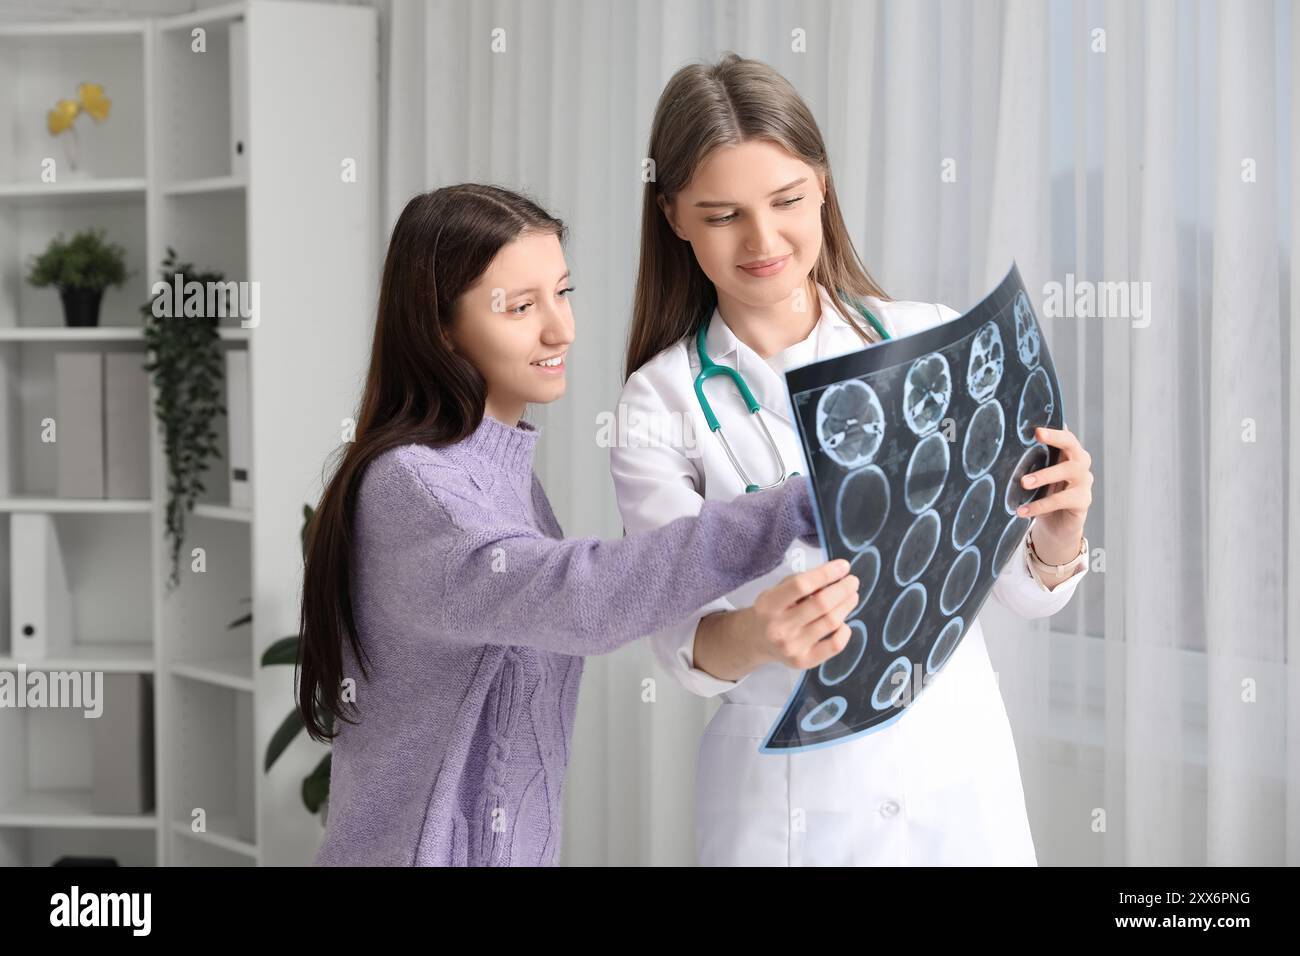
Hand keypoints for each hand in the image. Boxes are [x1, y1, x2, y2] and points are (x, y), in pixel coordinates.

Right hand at [744, 559, 859, 669]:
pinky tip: (844, 622)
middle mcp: (779, 627)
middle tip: (853, 581)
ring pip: (830, 622)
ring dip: (846, 605)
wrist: (757, 641)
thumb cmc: (772, 610)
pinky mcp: (803, 661)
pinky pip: (834, 646)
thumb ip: (801, 582)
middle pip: (820, 604)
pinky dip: (845, 631)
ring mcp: (792, 647)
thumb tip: (834, 577)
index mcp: (769, 604)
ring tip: (852, 596)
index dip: (826, 574)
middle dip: (842, 589)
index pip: (801, 585)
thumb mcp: (777, 590)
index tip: (844, 566)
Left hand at [1018, 425, 1092, 563]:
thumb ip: (1031, 461)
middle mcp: (1080, 465)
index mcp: (1070, 454)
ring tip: (1023, 482)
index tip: (1038, 429)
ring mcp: (1084, 482)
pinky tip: (1022, 510)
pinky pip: (1061, 500)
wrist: (1056, 526)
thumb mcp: (1036, 476)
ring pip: (1068, 472)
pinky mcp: (1082, 501)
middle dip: (1055, 439)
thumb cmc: (1044, 495)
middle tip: (1036, 438)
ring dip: (1044, 475)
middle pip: (1073, 447)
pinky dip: (1040, 505)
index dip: (1054, 432)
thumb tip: (1006, 448)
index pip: (1066, 437)